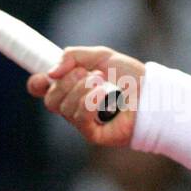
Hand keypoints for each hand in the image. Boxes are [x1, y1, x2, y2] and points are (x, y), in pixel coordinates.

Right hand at [27, 46, 142, 147]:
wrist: (152, 92)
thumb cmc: (130, 76)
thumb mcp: (100, 56)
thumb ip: (72, 56)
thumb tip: (50, 73)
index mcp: (70, 87)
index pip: (40, 89)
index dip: (37, 83)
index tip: (47, 76)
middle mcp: (72, 106)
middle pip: (50, 99)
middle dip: (67, 82)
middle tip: (89, 75)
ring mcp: (82, 121)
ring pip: (64, 107)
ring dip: (83, 89)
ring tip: (104, 84)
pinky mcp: (93, 134)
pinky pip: (79, 118)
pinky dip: (90, 102)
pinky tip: (104, 94)